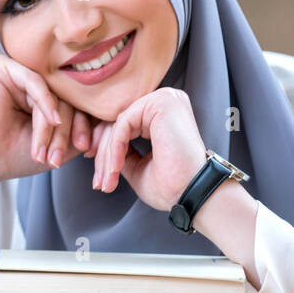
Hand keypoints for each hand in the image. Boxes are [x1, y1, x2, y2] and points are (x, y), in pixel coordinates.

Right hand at [0, 55, 98, 186]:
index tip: (86, 150)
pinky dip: (45, 103)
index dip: (84, 126)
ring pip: (53, 92)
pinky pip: (36, 81)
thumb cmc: (15, 154)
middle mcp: (34, 80)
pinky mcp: (3, 67)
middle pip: (66, 97)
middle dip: (67, 130)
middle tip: (61, 157)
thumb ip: (83, 129)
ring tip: (47, 152)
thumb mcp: (59, 142)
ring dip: (53, 126)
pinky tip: (51, 121)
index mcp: (45, 94)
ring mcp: (19, 71)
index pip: (75, 102)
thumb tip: (113, 120)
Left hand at [90, 87, 207, 209]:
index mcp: (163, 113)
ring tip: (107, 182)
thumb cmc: (172, 185)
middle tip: (99, 183)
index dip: (106, 151)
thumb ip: (122, 150)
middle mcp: (165, 100)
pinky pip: (122, 124)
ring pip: (117, 125)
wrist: (194, 193)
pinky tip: (116, 169)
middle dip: (104, 156)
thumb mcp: (138, 166)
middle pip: (118, 124)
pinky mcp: (161, 103)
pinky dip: (114, 149)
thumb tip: (99, 147)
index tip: (99, 177)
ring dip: (107, 157)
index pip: (123, 125)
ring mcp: (164, 98)